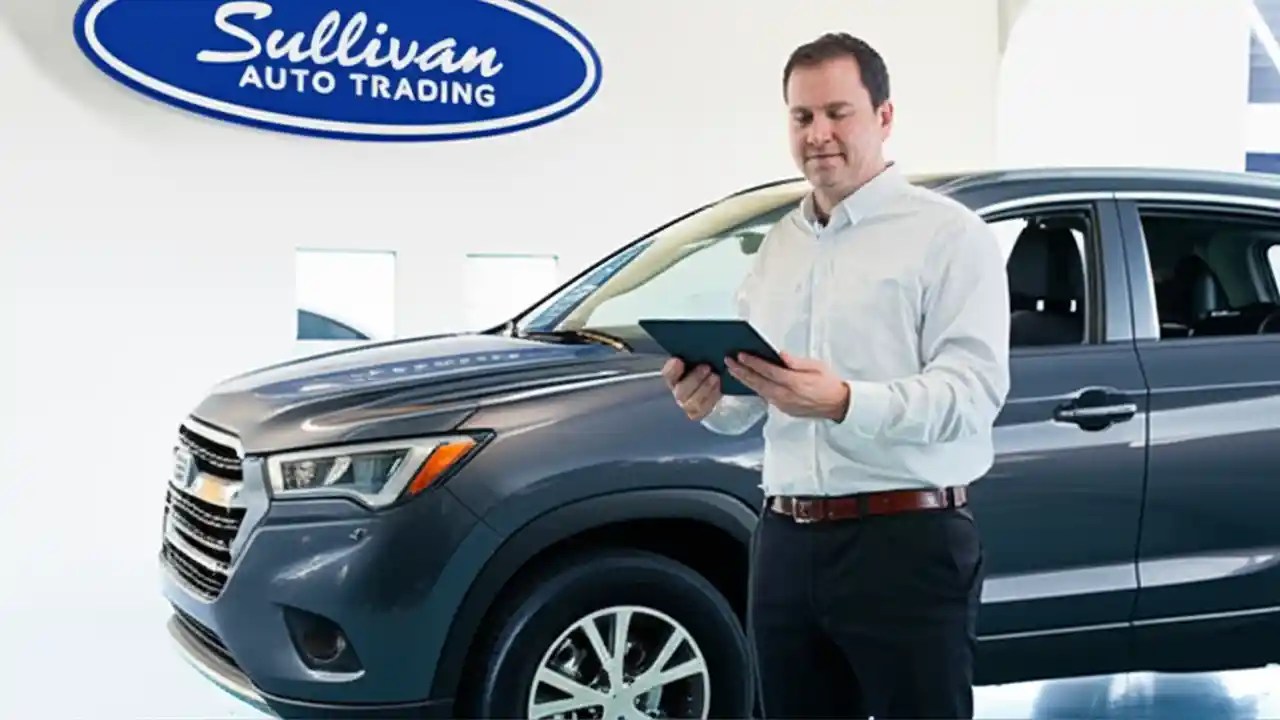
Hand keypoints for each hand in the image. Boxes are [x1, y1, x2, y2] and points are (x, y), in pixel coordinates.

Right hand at [661, 358, 721, 420]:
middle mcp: (677, 391)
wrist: (714, 384)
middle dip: (694, 379)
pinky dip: (712, 398)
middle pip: (681, 391)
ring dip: (705, 389)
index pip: (668, 374)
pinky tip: (719, 388)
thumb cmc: (706, 368)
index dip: (672, 369)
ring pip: (693, 402)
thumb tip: (696, 344)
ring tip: (716, 377)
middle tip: (706, 367)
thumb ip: (695, 354)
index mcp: (674, 376)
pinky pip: (703, 409)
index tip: (678, 361)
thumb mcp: (700, 359)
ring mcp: (686, 404)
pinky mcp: (697, 413)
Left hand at [725, 351, 849, 420]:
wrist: (837, 405)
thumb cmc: (828, 383)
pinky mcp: (782, 409)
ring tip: (733, 370)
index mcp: (794, 383)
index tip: (741, 355)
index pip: (768, 371)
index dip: (753, 362)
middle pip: (758, 382)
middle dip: (741, 371)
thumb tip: (781, 355)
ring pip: (758, 391)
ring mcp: (782, 404)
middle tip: (728, 361)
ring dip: (744, 380)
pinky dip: (754, 388)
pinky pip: (764, 396)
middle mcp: (785, 395)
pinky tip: (747, 380)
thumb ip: (796, 362)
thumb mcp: (816, 367)